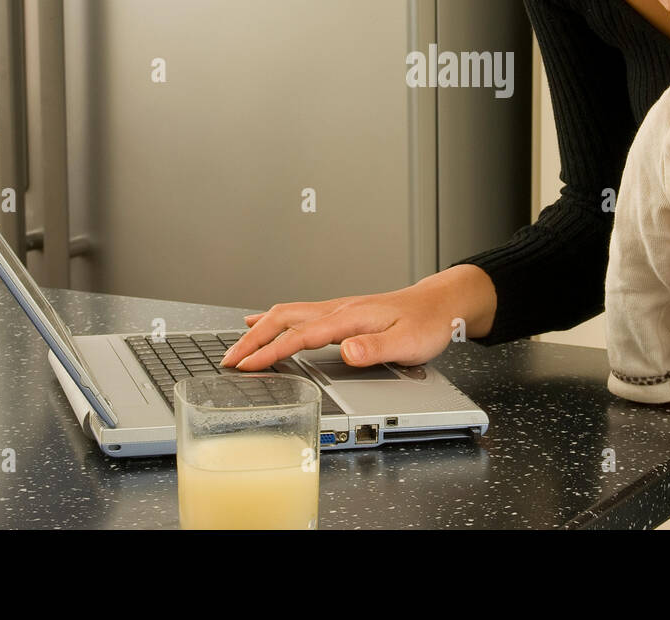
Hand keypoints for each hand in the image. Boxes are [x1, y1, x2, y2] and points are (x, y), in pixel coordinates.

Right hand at [219, 265, 495, 370]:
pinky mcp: (340, 312)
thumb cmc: (426, 323)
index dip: (271, 351)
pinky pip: (298, 312)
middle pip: (284, 319)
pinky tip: (262, 321)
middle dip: (253, 340)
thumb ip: (376, 348)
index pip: (300, 335)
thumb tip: (346, 350)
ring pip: (288, 313)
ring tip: (236, 345)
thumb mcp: (408, 342)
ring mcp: (338, 309)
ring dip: (259, 329)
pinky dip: (274, 319)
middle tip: (228, 360)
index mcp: (349, 317)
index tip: (247, 365)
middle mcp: (338, 309)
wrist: (440, 303)